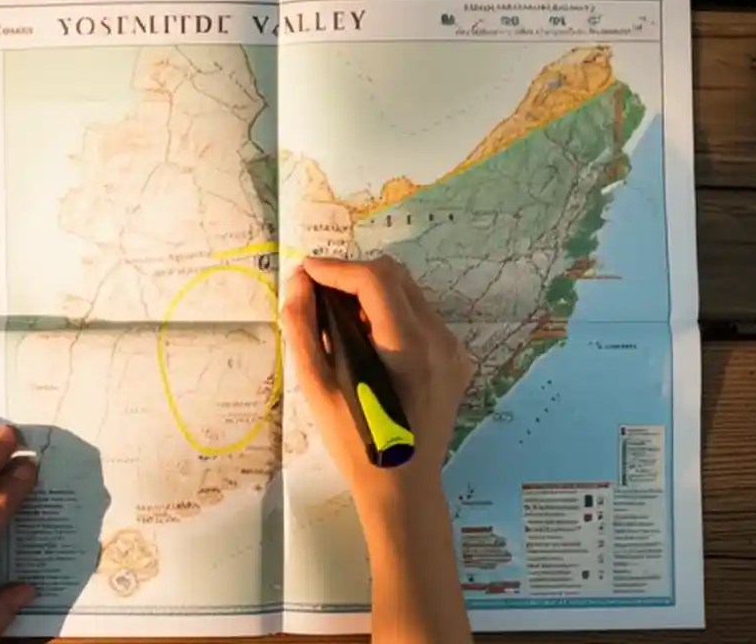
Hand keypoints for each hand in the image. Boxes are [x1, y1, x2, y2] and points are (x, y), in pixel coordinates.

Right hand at [282, 255, 474, 509]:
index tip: (307, 271)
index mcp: (408, 347)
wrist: (403, 486)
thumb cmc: (355, 442)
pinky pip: (420, 317)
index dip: (336, 268)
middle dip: (353, 276)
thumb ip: (304, 329)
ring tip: (340, 320)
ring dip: (371, 294)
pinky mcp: (455, 358)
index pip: (374, 280)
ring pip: (408, 293)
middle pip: (394, 277)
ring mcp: (453, 348)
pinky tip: (368, 342)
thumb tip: (299, 282)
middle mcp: (439, 338)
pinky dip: (390, 315)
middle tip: (318, 294)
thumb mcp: (318, 388)